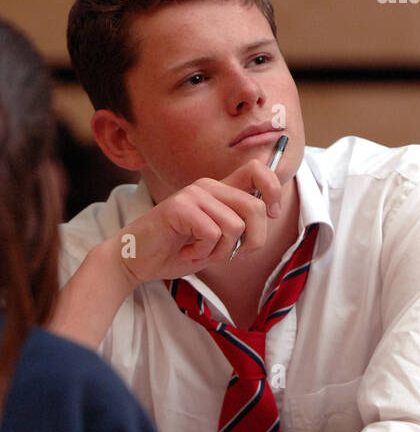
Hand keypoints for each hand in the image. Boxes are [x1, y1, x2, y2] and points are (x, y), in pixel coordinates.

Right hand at [115, 161, 283, 285]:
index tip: (273, 214)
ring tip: (198, 252)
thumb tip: (270, 213)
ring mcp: (193, 194)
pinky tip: (185, 252)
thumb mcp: (217, 240)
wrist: (134, 260)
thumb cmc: (176, 251)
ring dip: (220, 251)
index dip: (273, 190)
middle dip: (251, 241)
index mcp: (220, 190)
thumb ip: (240, 227)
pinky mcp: (179, 207)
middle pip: (255, 207)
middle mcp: (208, 186)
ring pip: (235, 226)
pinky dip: (202, 253)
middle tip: (227, 254)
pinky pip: (212, 234)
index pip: (258, 171)